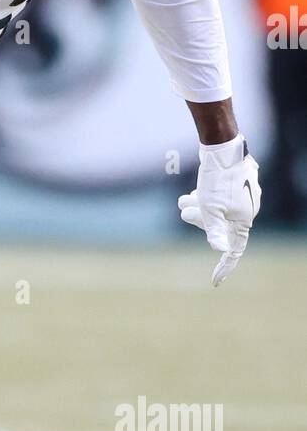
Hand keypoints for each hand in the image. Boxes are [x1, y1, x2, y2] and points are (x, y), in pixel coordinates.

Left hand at [178, 135, 260, 285]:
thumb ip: (215, 231)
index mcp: (244, 219)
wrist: (222, 148)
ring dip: (198, 208)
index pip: (235, 250)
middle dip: (200, 221)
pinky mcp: (236, 183)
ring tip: (183, 200)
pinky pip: (219, 198)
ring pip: (217, 210)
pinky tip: (193, 192)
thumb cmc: (217, 181)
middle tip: (184, 210)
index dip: (224, 266)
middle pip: (221, 226)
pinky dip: (205, 198)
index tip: (214, 282)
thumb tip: (221, 250)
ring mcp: (243, 195)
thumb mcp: (211, 209)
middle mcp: (247, 209)